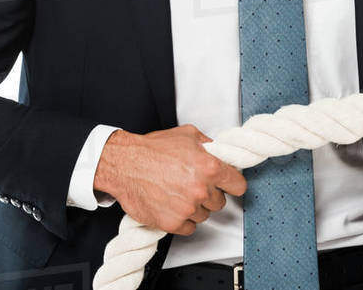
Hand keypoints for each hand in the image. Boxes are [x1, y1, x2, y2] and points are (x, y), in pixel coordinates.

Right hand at [93, 123, 246, 235]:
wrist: (124, 164)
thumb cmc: (152, 149)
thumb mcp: (187, 135)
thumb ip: (209, 145)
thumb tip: (220, 153)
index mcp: (209, 167)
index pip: (238, 185)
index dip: (232, 184)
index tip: (228, 185)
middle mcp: (201, 189)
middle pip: (220, 202)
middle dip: (209, 194)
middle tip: (193, 185)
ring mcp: (187, 208)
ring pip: (204, 215)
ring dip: (195, 207)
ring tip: (178, 192)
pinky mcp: (172, 223)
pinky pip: (189, 228)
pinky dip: (182, 220)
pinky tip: (172, 205)